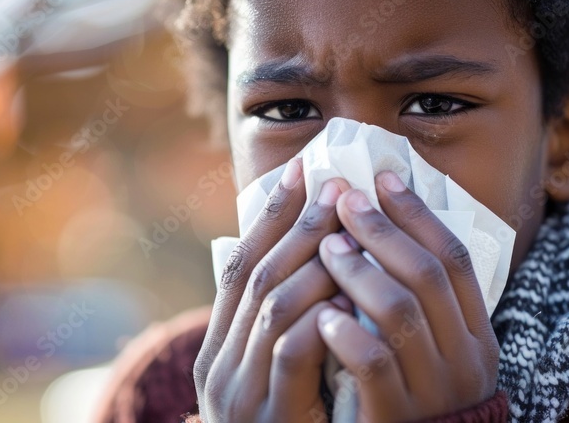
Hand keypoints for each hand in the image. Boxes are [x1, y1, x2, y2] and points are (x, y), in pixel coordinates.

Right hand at [195, 158, 351, 421]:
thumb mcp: (278, 376)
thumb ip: (287, 325)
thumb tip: (318, 261)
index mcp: (219, 348)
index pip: (240, 265)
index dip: (271, 215)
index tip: (303, 171)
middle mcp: (220, 365)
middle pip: (258, 276)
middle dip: (300, 226)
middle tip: (336, 187)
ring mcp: (241, 392)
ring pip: (274, 305)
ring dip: (314, 262)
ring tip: (349, 227)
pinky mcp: (273, 415)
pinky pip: (295, 351)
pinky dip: (321, 315)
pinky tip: (349, 291)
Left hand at [315, 170, 499, 421]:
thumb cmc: (413, 397)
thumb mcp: (431, 349)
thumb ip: (418, 300)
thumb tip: (381, 225)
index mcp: (477, 336)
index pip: (455, 259)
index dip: (419, 214)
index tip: (384, 177)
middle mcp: (465, 359)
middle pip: (428, 276)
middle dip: (385, 231)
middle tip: (346, 201)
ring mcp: (434, 390)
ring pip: (401, 314)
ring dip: (360, 272)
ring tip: (326, 247)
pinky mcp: (397, 417)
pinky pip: (376, 366)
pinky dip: (349, 334)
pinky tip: (324, 315)